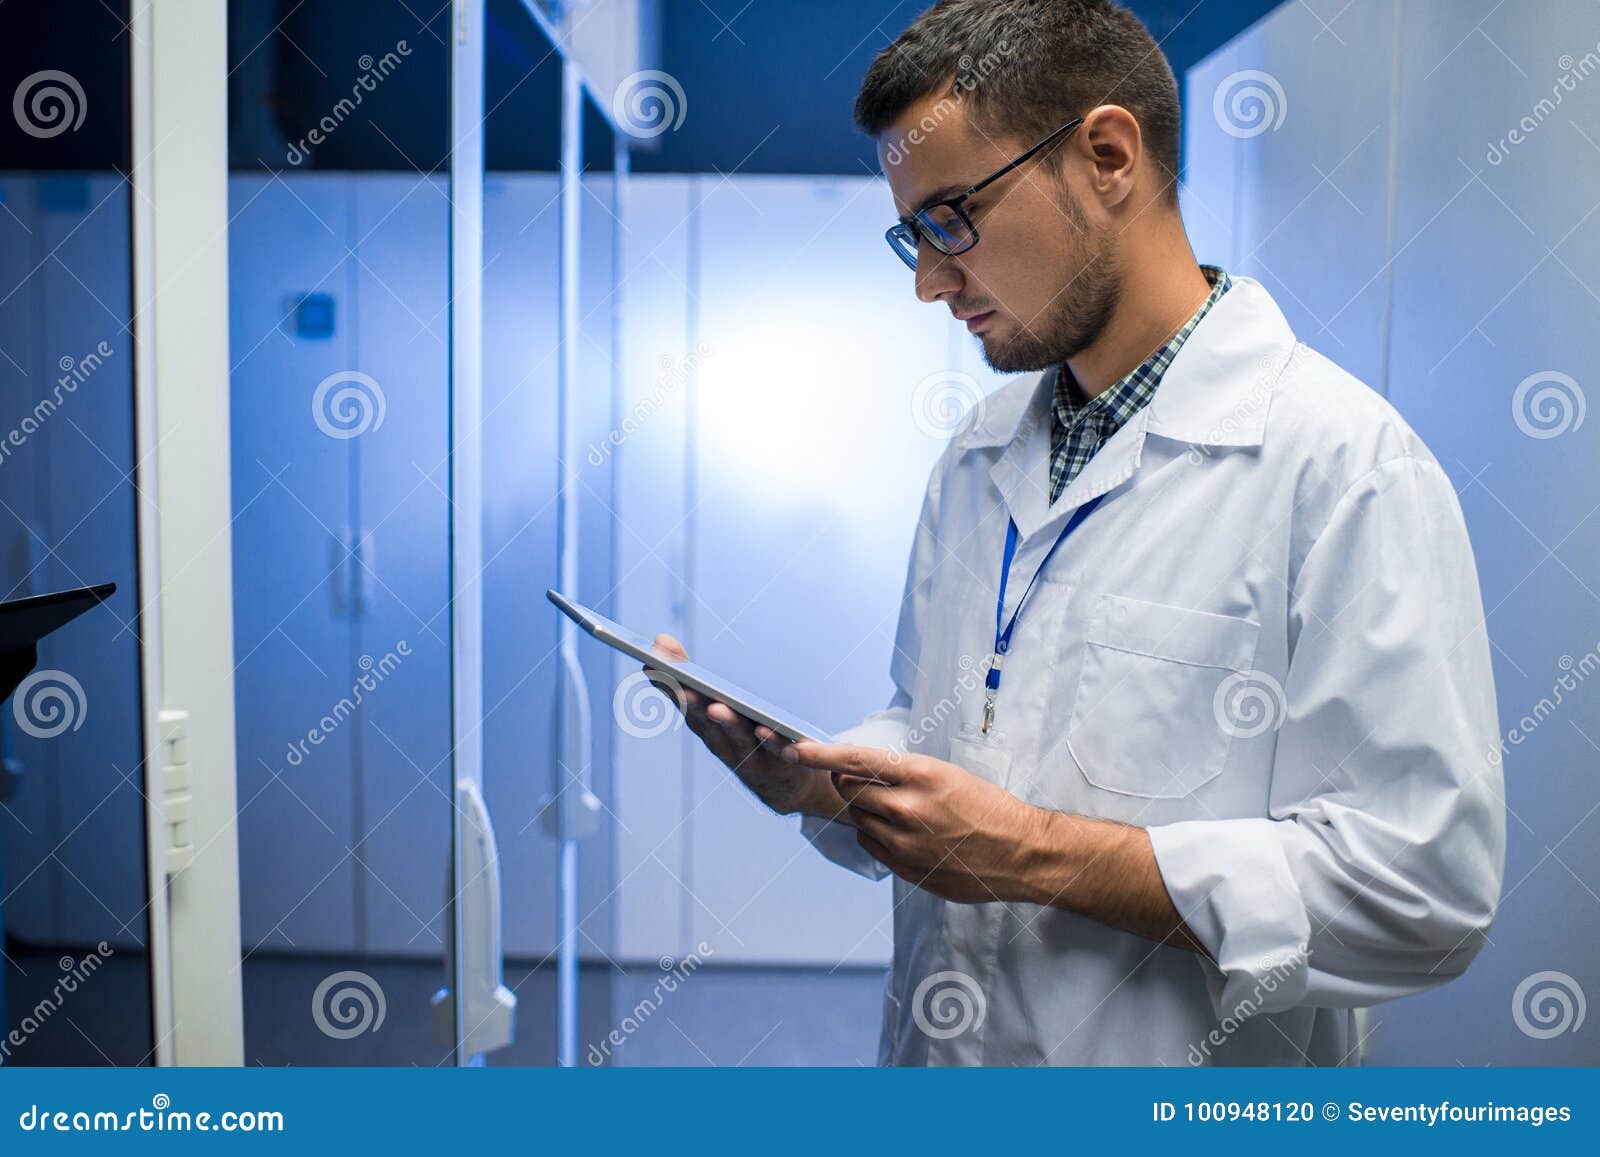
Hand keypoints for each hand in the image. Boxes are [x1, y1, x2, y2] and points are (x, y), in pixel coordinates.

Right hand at [646, 635, 834, 817]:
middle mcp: (722, 743)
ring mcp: (749, 758)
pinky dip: (772, 744)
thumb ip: (691, 677)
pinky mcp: (778, 767)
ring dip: (726, 724)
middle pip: (706, 723)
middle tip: (683, 687)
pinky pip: (776, 755)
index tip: (650, 662)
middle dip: (693, 704)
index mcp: (706, 725)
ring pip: (737, 739)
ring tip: (717, 708)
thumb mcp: (717, 703)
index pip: (684, 702)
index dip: (668, 685)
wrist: (781, 785)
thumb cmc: (741, 736)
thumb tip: (660, 640)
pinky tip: (767, 730)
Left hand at [784, 742, 1049, 903]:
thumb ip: (901, 774)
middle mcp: (905, 808)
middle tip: (868, 781)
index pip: (855, 759)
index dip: (820, 754)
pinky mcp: (904, 868)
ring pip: (858, 818)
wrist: (1019, 852)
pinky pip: (870, 844)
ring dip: (866, 810)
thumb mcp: (946, 774)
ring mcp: (903, 842)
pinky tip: (905, 833)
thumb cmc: (987, 807)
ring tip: (901, 810)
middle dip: (850, 782)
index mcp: (918, 776)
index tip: (795, 749)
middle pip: (847, 790)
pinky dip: (877, 835)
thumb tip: (860, 771)